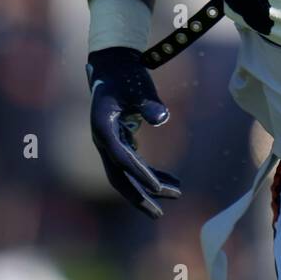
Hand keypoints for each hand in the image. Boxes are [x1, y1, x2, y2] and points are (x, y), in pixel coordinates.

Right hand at [88, 46, 181, 218]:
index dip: (140, 174)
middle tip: (160, 214)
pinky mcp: (119, 141)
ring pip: (128, 174)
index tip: (159, 189)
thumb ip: (148, 103)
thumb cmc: (126, 75)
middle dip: (139, 197)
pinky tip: (171, 180)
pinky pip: (134, 164)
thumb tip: (162, 118)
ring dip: (149, 186)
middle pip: (119, 177)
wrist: (113, 65)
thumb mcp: (138, 87)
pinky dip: (151, 173)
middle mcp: (103, 140)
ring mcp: (110, 142)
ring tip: (177, 193)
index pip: (122, 158)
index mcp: (103, 128)